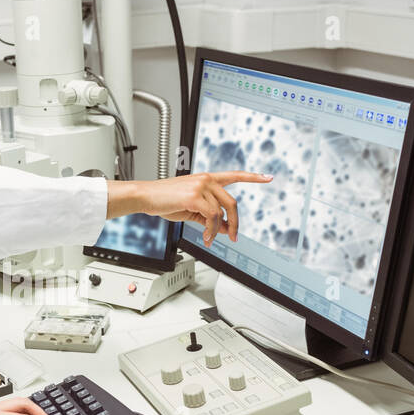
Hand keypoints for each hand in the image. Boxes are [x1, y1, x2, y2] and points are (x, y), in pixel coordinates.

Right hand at [107, 171, 272, 246]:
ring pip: (220, 213)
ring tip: (209, 239)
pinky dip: (210, 231)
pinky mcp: (195, 196)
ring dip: (217, 231)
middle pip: (232, 202)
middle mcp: (207, 180)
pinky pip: (211, 217)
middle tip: (234, 236)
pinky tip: (205, 237)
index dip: (253, 177)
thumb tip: (225, 229)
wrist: (146, 196)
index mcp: (207, 179)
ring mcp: (201, 186)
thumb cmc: (164, 201)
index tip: (267, 177)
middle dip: (235, 222)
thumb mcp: (191, 209)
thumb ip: (209, 217)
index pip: (235, 175)